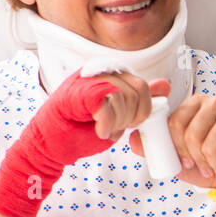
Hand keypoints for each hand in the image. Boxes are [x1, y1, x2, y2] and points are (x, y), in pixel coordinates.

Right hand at [0, 70, 167, 216]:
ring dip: (118, 122)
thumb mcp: (120, 115)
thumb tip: (164, 84)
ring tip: (102, 127)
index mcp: (110, 74)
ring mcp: (88, 78)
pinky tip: (98, 129)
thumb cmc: (80, 131)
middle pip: (138, 90)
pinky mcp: (79, 90)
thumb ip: (140, 100)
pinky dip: (107, 123)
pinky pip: (108, 104)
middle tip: (112, 126)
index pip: (143, 86)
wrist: (50, 146)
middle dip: (131, 117)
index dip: (141, 110)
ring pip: (124, 97)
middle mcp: (100, 70)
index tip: (125, 122)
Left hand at [129, 93, 215, 189]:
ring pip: (211, 142)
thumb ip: (155, 147)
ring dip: (213, 164)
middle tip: (204, 168)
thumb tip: (132, 140)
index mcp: (195, 105)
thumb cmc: (210, 165)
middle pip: (192, 132)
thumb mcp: (178, 159)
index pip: (175, 121)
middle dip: (196, 159)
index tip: (186, 161)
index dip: (177, 147)